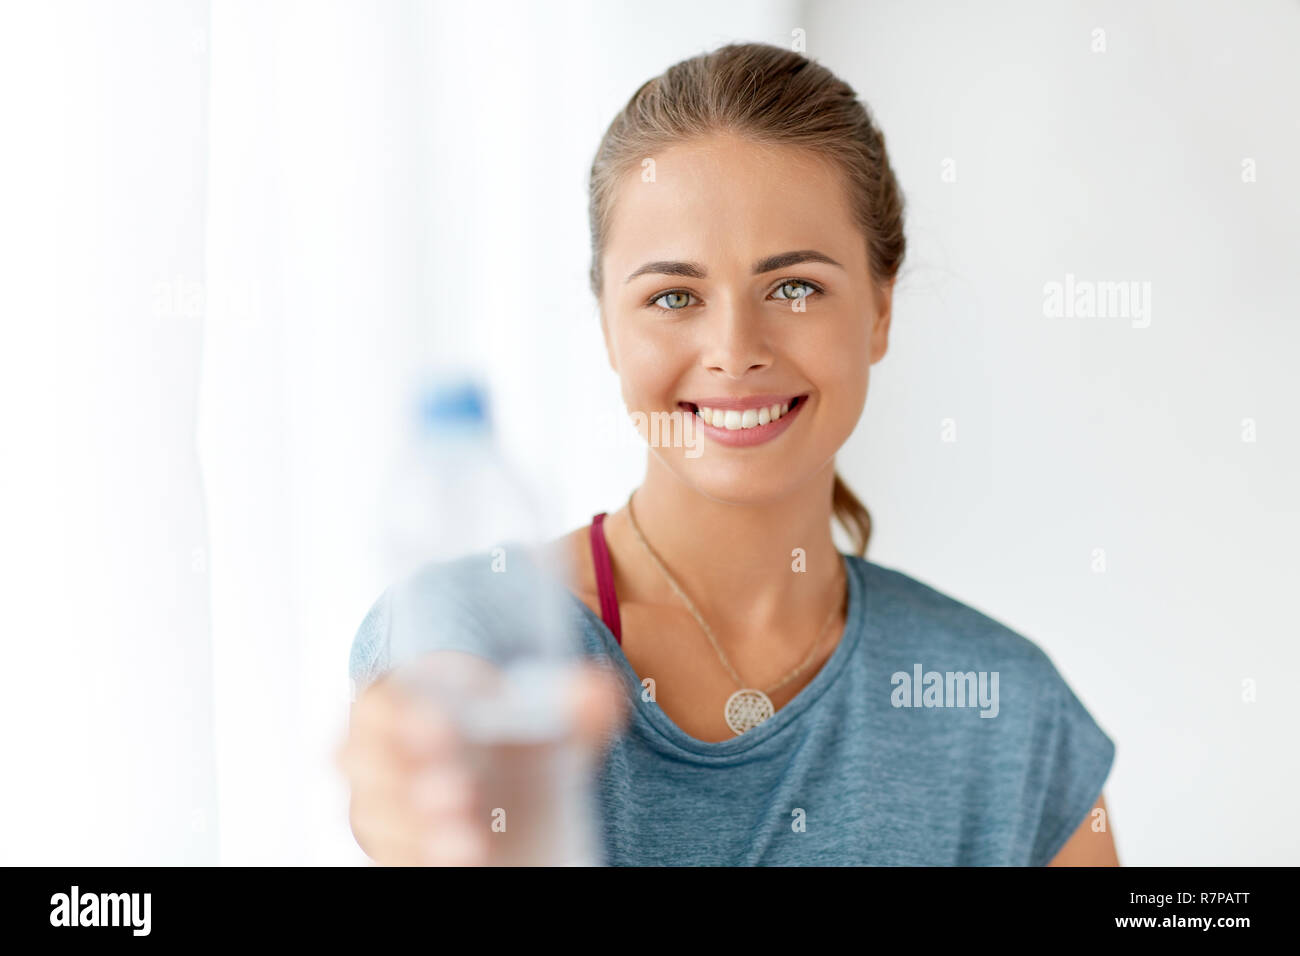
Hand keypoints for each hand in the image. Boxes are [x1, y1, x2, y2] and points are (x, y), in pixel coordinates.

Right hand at [335, 652, 626, 865]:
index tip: (446, 731)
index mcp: (398, 703)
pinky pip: (394, 857)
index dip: (400, 717)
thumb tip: (605, 693)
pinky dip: (421, 860)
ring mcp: (379, 806)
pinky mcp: (396, 846)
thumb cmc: (502, 727)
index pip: (378, 705)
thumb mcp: (539, 710)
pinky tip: (463, 866)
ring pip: (376, 821)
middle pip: (367, 767)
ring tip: (473, 843)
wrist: (497, 773)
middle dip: (408, 782)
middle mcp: (374, 755)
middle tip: (463, 793)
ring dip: (417, 833)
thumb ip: (569, 699)